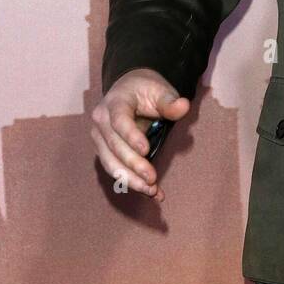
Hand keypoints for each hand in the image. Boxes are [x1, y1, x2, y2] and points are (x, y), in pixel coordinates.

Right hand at [90, 69, 189, 202]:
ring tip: (151, 190)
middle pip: (114, 146)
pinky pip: (115, 170)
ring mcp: (100, 139)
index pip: (119, 121)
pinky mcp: (105, 152)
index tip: (146, 151)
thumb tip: (184, 106)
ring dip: (130, 180)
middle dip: (133, 165)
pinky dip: (131, 183)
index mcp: (114, 103)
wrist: (129, 91)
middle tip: (152, 179)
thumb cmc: (146, 91)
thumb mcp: (160, 90)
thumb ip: (170, 101)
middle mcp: (101, 121)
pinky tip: (150, 193)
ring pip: (110, 163)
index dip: (131, 136)